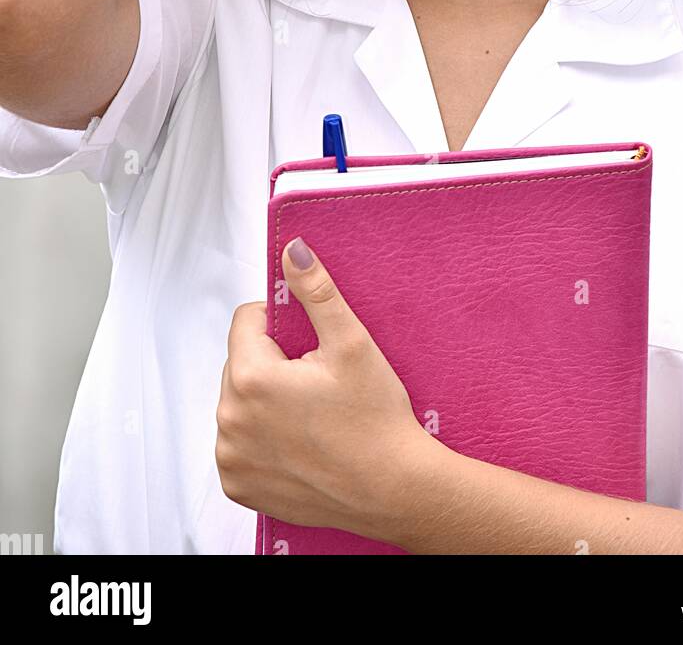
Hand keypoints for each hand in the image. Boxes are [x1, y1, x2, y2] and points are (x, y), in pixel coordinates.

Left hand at [215, 234, 440, 541]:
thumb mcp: (351, 343)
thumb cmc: (377, 421)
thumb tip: (293, 251)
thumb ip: (316, 291)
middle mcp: (230, 420)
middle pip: (241, 362)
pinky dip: (262, 437)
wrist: (394, 490)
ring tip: (311, 414)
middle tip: (318, 383)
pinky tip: (298, 442)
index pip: (247, 320)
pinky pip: (239, 442)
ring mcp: (231, 458)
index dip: (281, 322)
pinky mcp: (238, 485)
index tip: (311, 344)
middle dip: (273, 363)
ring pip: (239, 401)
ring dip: (265, 400)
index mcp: (251, 379)